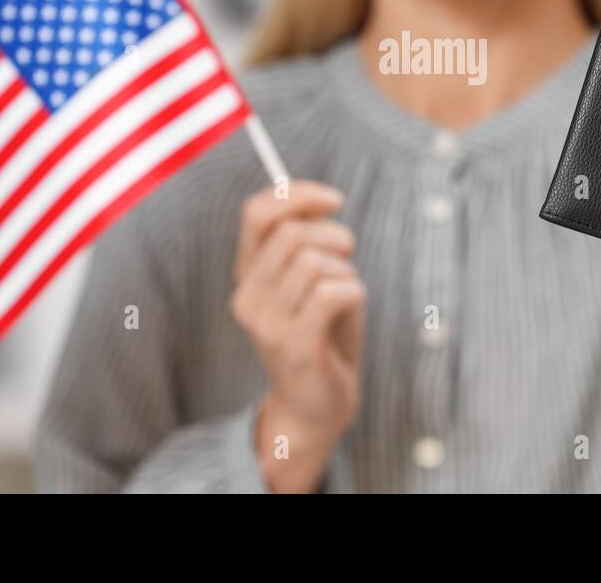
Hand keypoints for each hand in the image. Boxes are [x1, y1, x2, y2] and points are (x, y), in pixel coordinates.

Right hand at [229, 180, 365, 490]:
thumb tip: (320, 200)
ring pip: (313, 262)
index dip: (297, 195)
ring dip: (345, 270)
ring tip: (346, 292)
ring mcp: (265, 323)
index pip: (256, 213)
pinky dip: (354, 290)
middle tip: (349, 257)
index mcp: (248, 272)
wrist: (318, 404)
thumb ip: (306, 242)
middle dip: (335, 237)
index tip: (334, 200)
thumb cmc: (323, 333)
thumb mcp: (310, 280)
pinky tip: (353, 304)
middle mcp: (247, 295)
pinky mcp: (291, 345)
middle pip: (292, 233)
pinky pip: (331, 292)